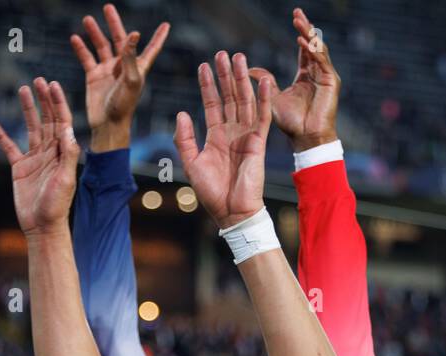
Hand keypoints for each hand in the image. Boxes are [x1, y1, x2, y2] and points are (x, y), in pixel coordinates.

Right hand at [0, 79, 80, 237]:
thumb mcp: (65, 179)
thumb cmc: (57, 206)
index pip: (62, 122)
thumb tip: (67, 129)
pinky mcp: (20, 168)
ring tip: (22, 89)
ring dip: (27, 109)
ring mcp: (34, 158)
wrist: (42, 227)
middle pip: (47, 120)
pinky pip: (9, 147)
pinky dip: (1, 135)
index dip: (58, 103)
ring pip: (30, 128)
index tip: (53, 85)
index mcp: (63, 153)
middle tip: (38, 80)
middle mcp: (50, 152)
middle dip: (44, 100)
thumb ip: (67, 154)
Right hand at [71, 4, 168, 151]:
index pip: (151, 48)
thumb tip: (133, 34)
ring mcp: (108, 71)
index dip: (158, 37)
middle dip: (115, 24)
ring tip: (88, 19)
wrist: (107, 125)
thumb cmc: (124, 106)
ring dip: (95, 33)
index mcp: (138, 67)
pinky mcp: (94, 77)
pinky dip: (81, 48)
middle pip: (120, 39)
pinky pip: (87, 58)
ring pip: (101, 46)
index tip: (166, 25)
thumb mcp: (131, 80)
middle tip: (108, 7)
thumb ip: (130, 57)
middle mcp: (123, 66)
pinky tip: (75, 38)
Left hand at [175, 52, 272, 228]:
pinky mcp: (259, 143)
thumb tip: (181, 113)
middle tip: (222, 54)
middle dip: (225, 75)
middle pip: (229, 97)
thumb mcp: (191, 163)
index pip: (212, 104)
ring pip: (245, 101)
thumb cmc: (211, 193)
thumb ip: (184, 139)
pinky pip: (262, 117)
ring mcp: (246, 136)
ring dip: (242, 80)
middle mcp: (232, 132)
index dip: (208, 85)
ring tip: (239, 58)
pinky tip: (263, 81)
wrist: (231, 212)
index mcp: (215, 136)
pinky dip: (263, 99)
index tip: (204, 66)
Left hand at [249, 8, 338, 152]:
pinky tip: (303, 41)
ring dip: (309, 35)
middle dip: (306, 27)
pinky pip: (323, 61)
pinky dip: (313, 51)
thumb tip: (247, 69)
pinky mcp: (331, 82)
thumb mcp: (271, 98)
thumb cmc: (290, 123)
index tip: (294, 16)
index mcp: (305, 75)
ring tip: (299, 22)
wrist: (305, 139)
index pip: (304, 48)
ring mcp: (326, 76)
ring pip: (318, 49)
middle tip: (297, 12)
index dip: (300, 32)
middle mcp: (317, 73)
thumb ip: (263, 81)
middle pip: (313, 44)